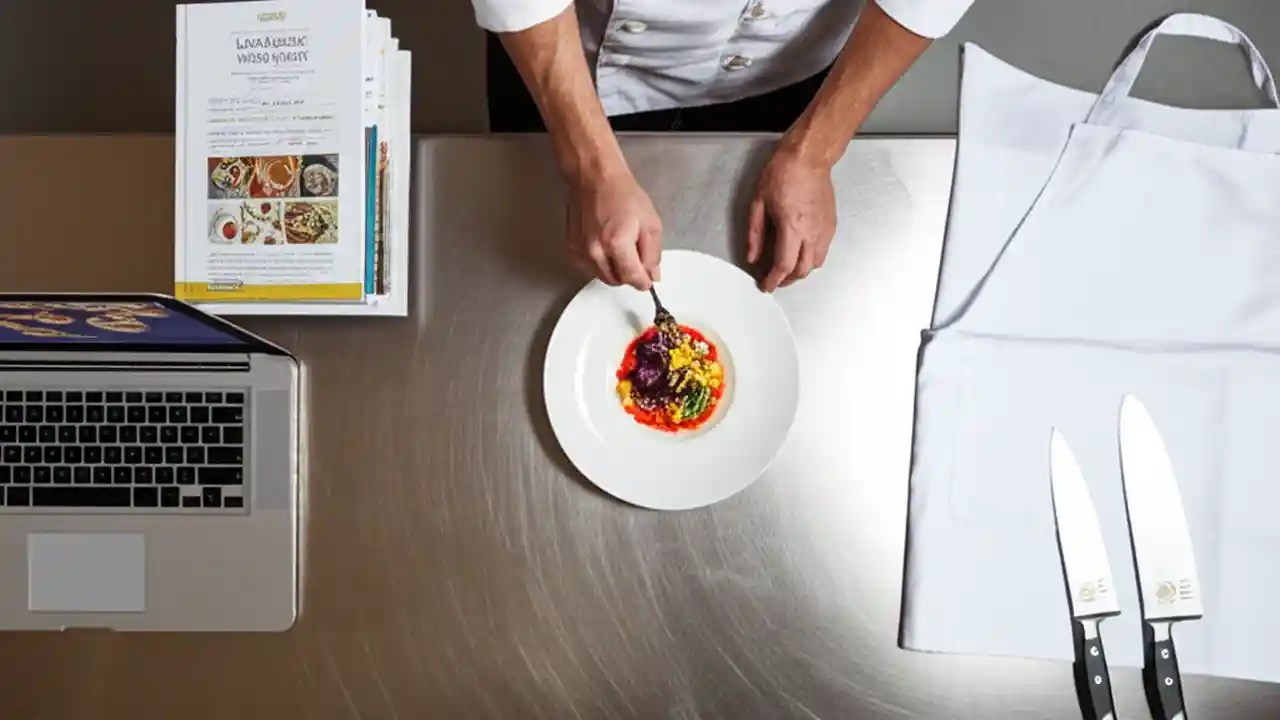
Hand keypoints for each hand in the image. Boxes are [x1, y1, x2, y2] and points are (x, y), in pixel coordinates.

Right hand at [567, 170, 661, 289]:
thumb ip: (652, 254)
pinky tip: (606, 246)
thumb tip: (652, 276)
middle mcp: (595, 251)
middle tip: (635, 257)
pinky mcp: (572, 248)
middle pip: (616, 280)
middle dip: (628, 275)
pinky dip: (600, 264)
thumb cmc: (623, 195)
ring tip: (620, 247)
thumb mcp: (650, 223)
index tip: (647, 280)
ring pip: (602, 276)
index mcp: (617, 244)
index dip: (643, 282)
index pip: (632, 278)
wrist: (595, 178)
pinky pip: (590, 268)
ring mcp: (581, 251)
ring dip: (614, 270)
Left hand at [747, 146, 836, 291]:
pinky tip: (801, 252)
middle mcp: (812, 232)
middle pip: (803, 270)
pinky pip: (824, 251)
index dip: (773, 281)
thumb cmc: (784, 173)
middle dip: (788, 280)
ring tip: (787, 269)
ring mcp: (824, 229)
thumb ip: (755, 235)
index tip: (766, 286)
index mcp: (792, 227)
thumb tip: (753, 256)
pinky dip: (812, 259)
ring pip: (817, 263)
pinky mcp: (831, 224)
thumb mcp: (758, 203)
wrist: (809, 158)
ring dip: (801, 271)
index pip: (783, 266)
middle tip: (775, 279)